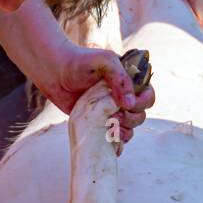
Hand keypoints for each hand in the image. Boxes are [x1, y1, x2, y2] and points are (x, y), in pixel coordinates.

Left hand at [35, 43, 155, 141]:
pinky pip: (115, 136)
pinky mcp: (99, 122)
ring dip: (124, 130)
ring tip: (108, 124)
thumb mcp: (104, 61)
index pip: (148, 96)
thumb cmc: (79, 62)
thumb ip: (121, 78)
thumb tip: (130, 103)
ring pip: (130, 128)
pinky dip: (115, 140)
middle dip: (131, 118)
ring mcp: (111, 111)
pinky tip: (108, 137)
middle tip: (113, 115)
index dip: (142, 102)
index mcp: (128, 81)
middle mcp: (122, 97)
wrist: (54, 72)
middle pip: (141, 115)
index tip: (127, 104)